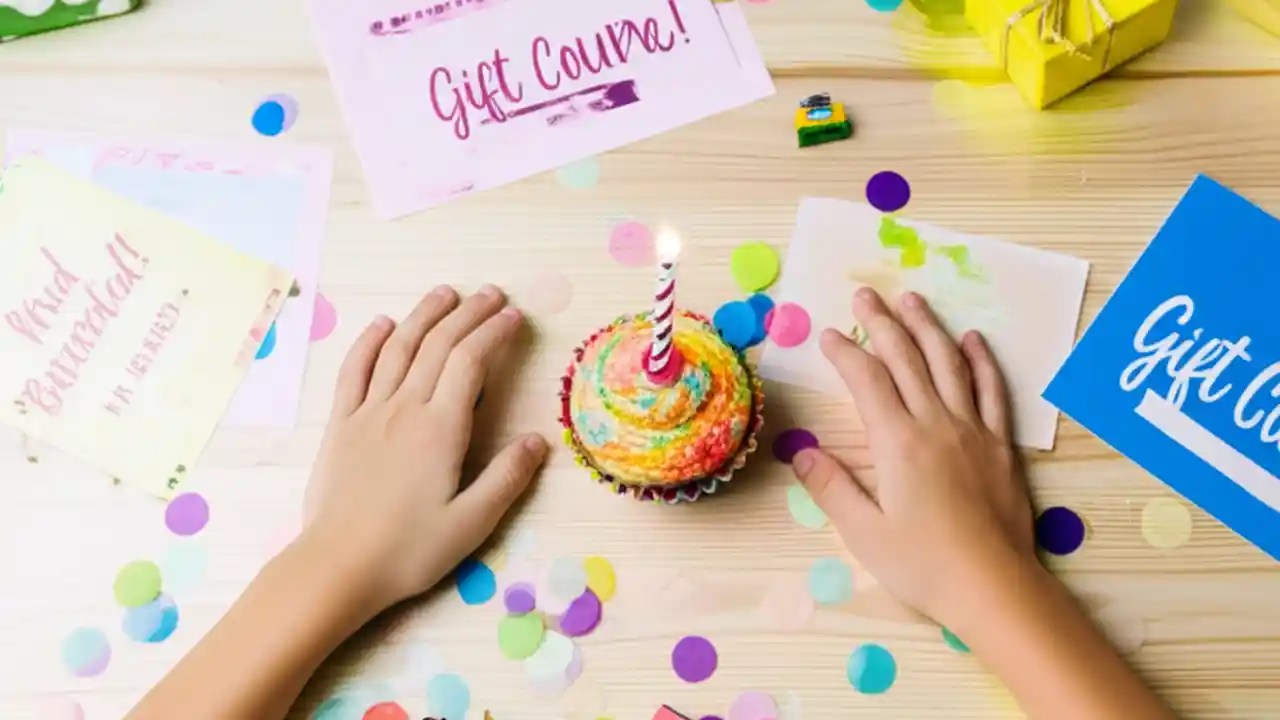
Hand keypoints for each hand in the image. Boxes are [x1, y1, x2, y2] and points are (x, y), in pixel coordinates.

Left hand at [301, 284, 547, 614]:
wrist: (337, 566)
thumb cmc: (408, 551)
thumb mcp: (472, 524)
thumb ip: (507, 478)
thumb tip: (537, 440)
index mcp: (441, 430)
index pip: (471, 362)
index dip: (494, 333)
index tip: (513, 317)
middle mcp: (404, 409)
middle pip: (438, 345)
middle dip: (469, 313)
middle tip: (493, 294)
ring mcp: (368, 413)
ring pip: (398, 348)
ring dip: (424, 315)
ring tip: (446, 294)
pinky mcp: (340, 426)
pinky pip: (354, 371)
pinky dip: (369, 342)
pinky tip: (382, 324)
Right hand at [791, 288, 1033, 626]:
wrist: (994, 587)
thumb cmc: (923, 566)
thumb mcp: (864, 533)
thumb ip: (831, 487)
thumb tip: (802, 451)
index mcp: (897, 443)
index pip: (866, 381)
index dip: (845, 353)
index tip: (828, 334)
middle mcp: (936, 424)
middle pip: (906, 360)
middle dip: (882, 324)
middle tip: (865, 295)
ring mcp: (973, 431)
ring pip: (948, 364)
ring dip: (928, 328)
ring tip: (911, 301)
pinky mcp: (1000, 446)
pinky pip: (992, 391)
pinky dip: (982, 361)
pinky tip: (972, 340)